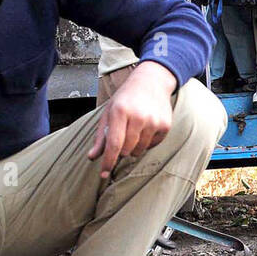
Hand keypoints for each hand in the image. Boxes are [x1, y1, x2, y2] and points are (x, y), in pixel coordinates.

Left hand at [88, 60, 177, 178]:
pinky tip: (145, 127)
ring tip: (134, 130)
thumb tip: (92, 157)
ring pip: (140, 150)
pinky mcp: (165, 125)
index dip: (108, 162)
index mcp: (120, 111)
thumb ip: (101, 136)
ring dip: (134, 146)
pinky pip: (152, 145)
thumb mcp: (109, 112)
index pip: (114, 144)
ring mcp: (154, 121)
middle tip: (122, 136)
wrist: (152, 81)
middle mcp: (138, 116)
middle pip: (127, 150)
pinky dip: (146, 142)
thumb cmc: (126, 98)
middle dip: (121, 150)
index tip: (103, 174)